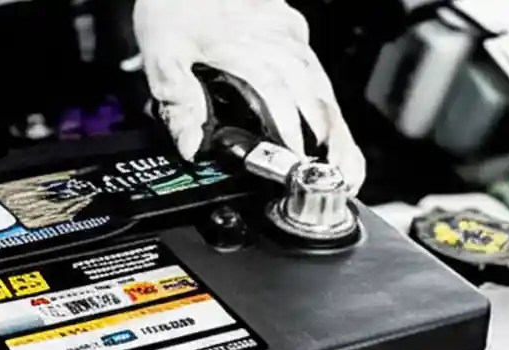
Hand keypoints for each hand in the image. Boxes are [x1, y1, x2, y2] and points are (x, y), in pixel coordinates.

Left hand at [135, 0, 366, 191]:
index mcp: (243, 45)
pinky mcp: (290, 26)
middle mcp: (274, 36)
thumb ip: (178, 101)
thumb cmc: (172, 9)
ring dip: (334, 121)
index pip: (276, 91)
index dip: (290, 128)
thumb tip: (191, 145)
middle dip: (329, 135)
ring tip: (345, 160)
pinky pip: (314, 66)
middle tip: (341, 173)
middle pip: (312, 89)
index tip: (298, 160)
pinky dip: (325, 99)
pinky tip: (332, 126)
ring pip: (320, 79)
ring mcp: (287, 30)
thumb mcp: (163, 57)